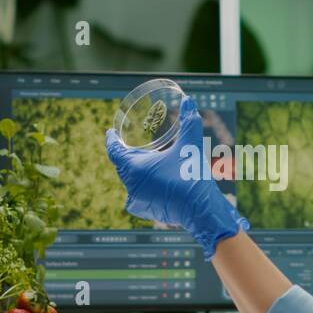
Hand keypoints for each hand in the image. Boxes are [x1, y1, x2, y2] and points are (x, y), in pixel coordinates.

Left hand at [105, 96, 248, 259]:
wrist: (202, 212)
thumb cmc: (193, 177)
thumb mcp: (191, 146)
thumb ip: (189, 121)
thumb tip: (188, 100)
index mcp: (135, 169)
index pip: (114, 151)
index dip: (111, 140)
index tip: (110, 133)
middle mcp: (132, 187)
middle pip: (122, 166)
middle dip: (125, 155)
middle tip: (128, 144)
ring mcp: (138, 202)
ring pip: (130, 181)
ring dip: (135, 171)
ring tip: (141, 161)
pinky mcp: (148, 211)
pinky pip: (138, 195)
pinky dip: (143, 186)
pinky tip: (151, 182)